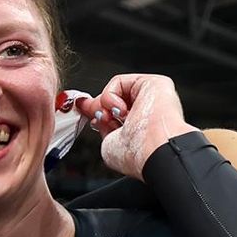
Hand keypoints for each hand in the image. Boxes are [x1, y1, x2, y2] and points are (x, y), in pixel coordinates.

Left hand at [78, 73, 193, 179]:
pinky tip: (120, 110)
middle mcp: (147, 111)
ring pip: (115, 90)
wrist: (154, 149)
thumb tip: (95, 116)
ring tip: (111, 118)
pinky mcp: (153, 83)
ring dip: (105, 104)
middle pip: (113, 100)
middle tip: (98, 117)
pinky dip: (110, 96)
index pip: (114, 113)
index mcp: (139, 127)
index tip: (82, 110)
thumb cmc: (137, 154)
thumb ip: (102, 128)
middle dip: (99, 108)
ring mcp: (151, 96)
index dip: (96, 112)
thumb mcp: (109, 144)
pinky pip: (119, 82)